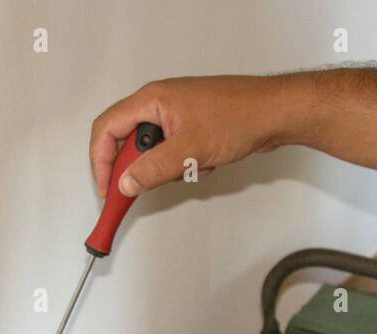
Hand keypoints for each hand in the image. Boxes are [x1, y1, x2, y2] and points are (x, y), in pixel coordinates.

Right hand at [89, 74, 305, 197]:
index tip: (107, 190)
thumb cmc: (238, 116)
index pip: (107, 129)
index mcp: (151, 100)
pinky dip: (185, 164)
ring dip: (168, 168)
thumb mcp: (189, 149)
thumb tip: (126, 184)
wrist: (275, 113)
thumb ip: (152, 169)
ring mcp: (176, 115)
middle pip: (128, 142)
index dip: (101, 162)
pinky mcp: (192, 127)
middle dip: (139, 168)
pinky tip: (206, 162)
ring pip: (153, 151)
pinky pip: (174, 152)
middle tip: (144, 188)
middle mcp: (159, 104)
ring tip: (193, 166)